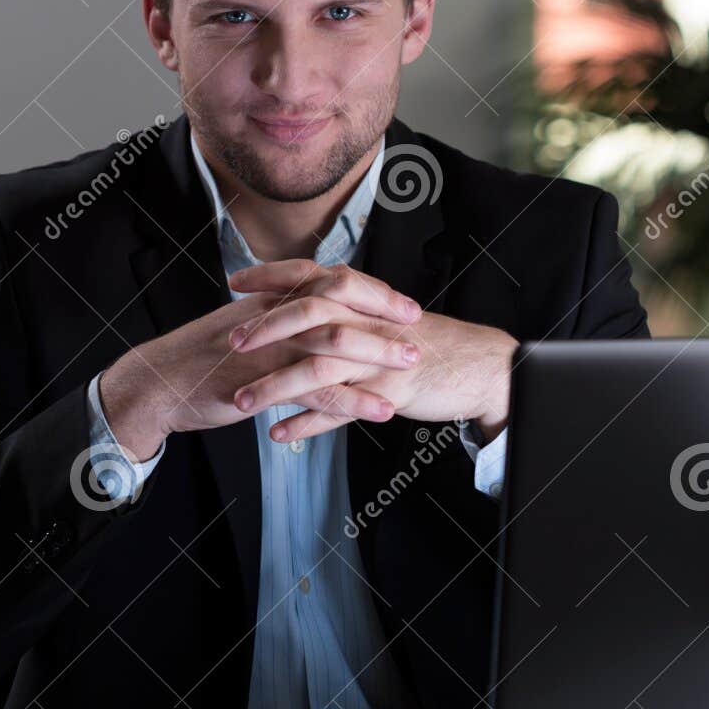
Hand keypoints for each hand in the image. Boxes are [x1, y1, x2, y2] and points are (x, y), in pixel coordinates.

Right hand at [97, 280, 421, 459]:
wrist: (158, 384)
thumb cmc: (198, 359)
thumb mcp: (241, 327)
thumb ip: (276, 319)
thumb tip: (309, 316)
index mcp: (270, 299)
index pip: (330, 281)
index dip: (371, 291)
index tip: (402, 303)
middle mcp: (273, 316)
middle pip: (340, 304)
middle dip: (383, 317)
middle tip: (418, 329)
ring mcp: (269, 348)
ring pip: (335, 344)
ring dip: (378, 355)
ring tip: (411, 366)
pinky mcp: (263, 383)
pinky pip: (318, 390)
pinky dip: (354, 401)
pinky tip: (381, 411)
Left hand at [226, 260, 518, 442]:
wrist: (477, 365)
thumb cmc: (424, 341)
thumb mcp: (381, 316)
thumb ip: (344, 308)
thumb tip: (303, 301)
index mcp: (362, 298)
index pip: (309, 274)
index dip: (270, 276)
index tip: (233, 282)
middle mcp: (366, 323)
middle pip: (308, 316)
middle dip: (266, 328)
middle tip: (231, 341)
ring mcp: (377, 360)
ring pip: (317, 369)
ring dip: (275, 386)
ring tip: (241, 401)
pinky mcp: (387, 394)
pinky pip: (339, 411)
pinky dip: (306, 424)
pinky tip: (279, 434)